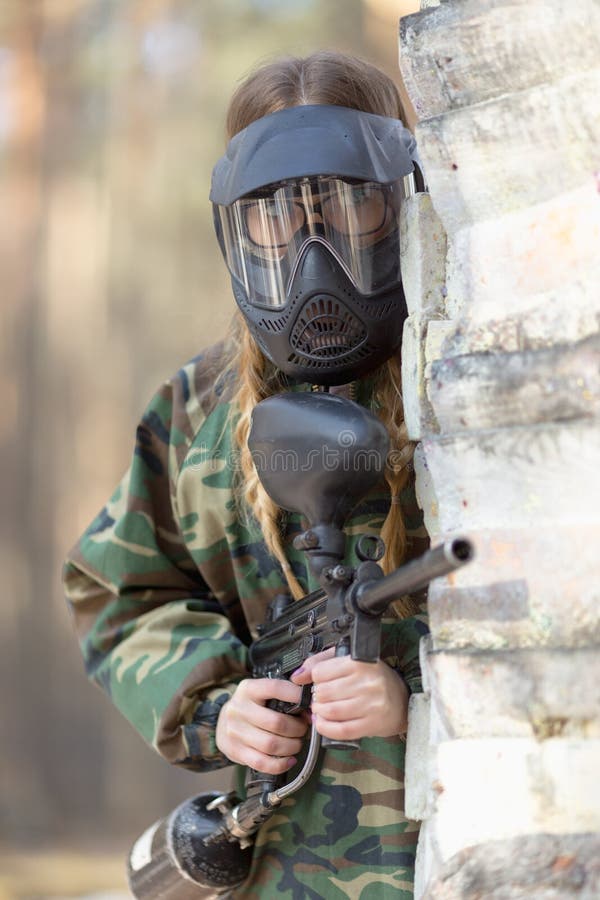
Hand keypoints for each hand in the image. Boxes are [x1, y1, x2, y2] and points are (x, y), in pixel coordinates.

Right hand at [215, 678, 308, 774]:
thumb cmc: (251, 707)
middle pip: (277, 722)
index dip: (296, 695)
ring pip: (271, 745)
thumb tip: (310, 710)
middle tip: (303, 729)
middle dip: (298, 729)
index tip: (310, 704)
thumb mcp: (261, 692)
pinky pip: (262, 762)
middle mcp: (239, 708)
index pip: (275, 688)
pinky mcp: (234, 751)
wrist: (223, 722)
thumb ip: (283, 695)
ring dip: (292, 747)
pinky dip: (280, 764)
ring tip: (296, 744)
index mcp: (248, 689)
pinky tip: (289, 760)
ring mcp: (235, 731)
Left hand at [290, 649, 408, 741]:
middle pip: (324, 692)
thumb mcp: (350, 661)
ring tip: (321, 710)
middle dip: (316, 697)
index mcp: (360, 662)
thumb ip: (321, 663)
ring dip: (319, 713)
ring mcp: (371, 704)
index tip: (318, 683)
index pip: (321, 672)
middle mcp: (367, 682)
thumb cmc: (373, 679)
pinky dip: (326, 729)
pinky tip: (323, 724)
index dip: (314, 679)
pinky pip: (341, 730)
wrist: (403, 700)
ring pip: (331, 711)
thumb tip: (297, 676)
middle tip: (320, 698)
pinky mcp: (372, 724)